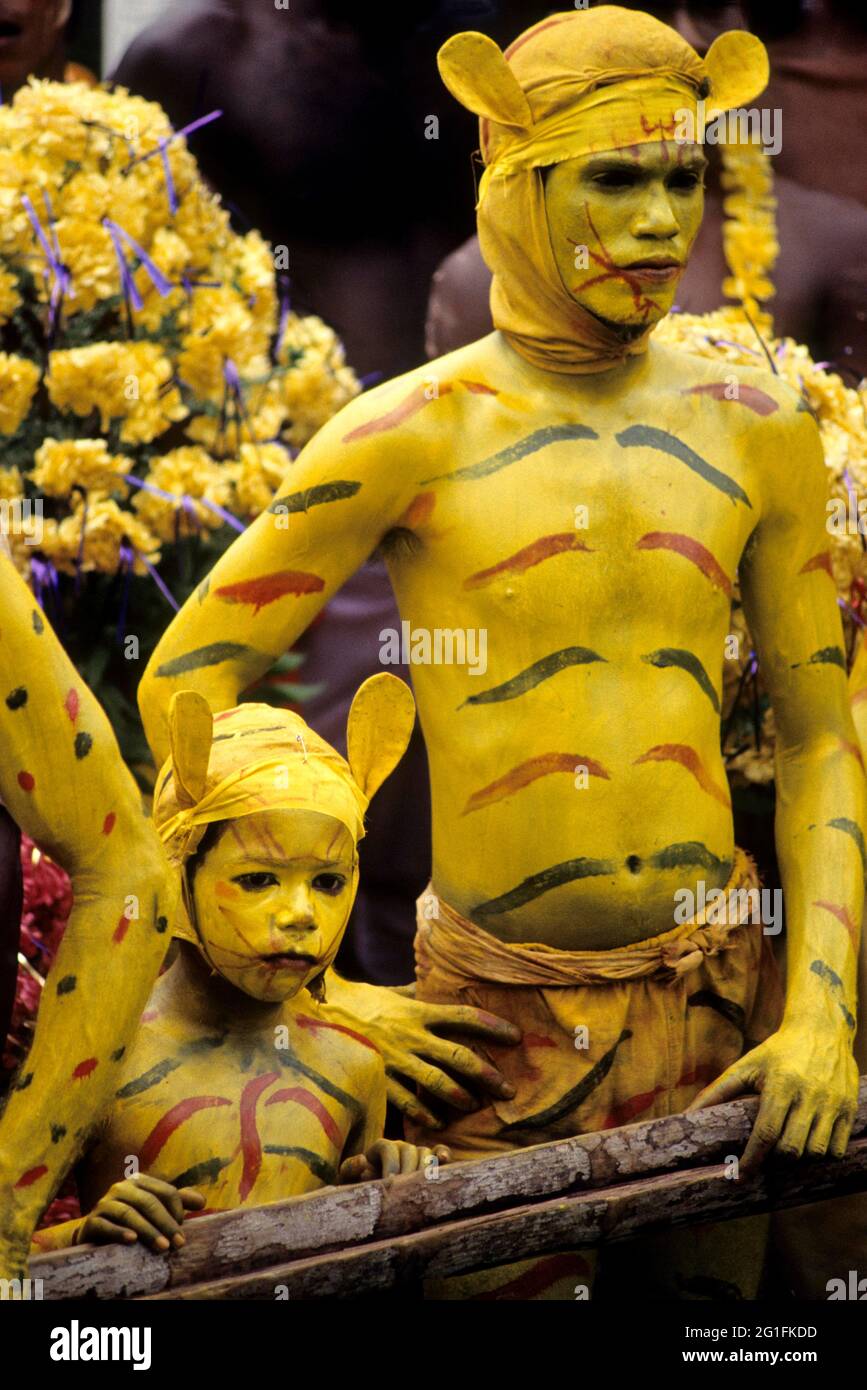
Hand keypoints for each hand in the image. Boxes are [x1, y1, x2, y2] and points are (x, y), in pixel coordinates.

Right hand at [77, 1173, 205, 1251]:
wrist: (94, 1232)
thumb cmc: (131, 1219)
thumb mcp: (154, 1209)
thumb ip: (177, 1202)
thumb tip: (202, 1202)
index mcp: (139, 1182)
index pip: (165, 1191)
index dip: (177, 1210)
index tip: (183, 1231)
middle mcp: (121, 1188)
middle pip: (149, 1202)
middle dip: (166, 1224)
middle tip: (179, 1244)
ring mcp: (104, 1203)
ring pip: (129, 1214)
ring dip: (148, 1231)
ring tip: (162, 1247)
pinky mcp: (91, 1221)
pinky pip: (106, 1225)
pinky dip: (119, 1232)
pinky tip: (132, 1241)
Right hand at [327, 979, 520, 1127]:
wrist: (320, 1012)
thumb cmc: (360, 1001)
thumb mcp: (393, 993)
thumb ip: (417, 995)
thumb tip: (435, 987)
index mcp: (418, 1011)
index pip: (464, 1016)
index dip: (493, 1026)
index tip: (516, 1036)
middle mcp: (411, 1035)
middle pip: (459, 1056)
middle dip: (487, 1074)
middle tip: (507, 1089)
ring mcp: (395, 1059)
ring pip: (438, 1083)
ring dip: (461, 1097)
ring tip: (475, 1105)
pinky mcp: (378, 1078)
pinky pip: (408, 1101)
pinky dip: (426, 1113)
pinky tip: (438, 1120)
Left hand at [338, 1140, 451, 1182]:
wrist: (371, 1197)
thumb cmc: (359, 1186)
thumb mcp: (349, 1178)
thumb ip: (351, 1169)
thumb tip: (363, 1160)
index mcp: (380, 1147)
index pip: (387, 1147)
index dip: (389, 1163)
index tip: (389, 1182)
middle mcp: (400, 1146)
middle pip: (409, 1150)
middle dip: (408, 1170)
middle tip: (407, 1189)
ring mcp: (415, 1152)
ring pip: (425, 1152)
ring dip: (425, 1167)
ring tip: (422, 1185)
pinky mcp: (429, 1162)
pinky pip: (438, 1152)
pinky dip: (443, 1154)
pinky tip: (445, 1160)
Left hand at [687, 1022, 858, 1170]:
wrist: (822, 1029)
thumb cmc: (778, 1050)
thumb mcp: (745, 1066)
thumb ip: (716, 1092)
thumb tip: (686, 1115)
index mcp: (781, 1084)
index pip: (766, 1133)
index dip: (752, 1161)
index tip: (739, 1177)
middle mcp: (809, 1095)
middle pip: (792, 1149)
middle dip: (776, 1159)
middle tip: (767, 1153)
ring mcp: (833, 1103)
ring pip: (816, 1153)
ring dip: (800, 1158)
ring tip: (789, 1144)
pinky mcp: (850, 1108)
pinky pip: (837, 1148)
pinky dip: (822, 1153)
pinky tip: (810, 1140)